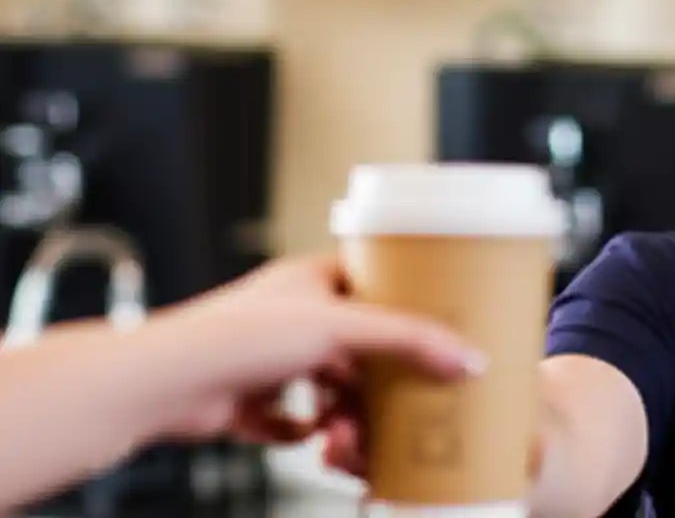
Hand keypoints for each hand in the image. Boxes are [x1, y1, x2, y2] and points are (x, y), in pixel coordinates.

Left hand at [146, 255, 483, 445]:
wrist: (166, 383)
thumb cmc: (237, 336)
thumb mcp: (341, 328)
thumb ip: (409, 341)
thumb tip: (468, 358)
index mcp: (309, 281)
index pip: (367, 277)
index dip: (401, 294)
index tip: (437, 313)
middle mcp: (288, 315)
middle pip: (353, 342)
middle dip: (381, 372)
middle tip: (414, 389)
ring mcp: (265, 359)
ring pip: (324, 385)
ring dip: (347, 409)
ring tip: (360, 428)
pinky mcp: (246, 401)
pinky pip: (288, 420)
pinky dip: (305, 431)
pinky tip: (315, 437)